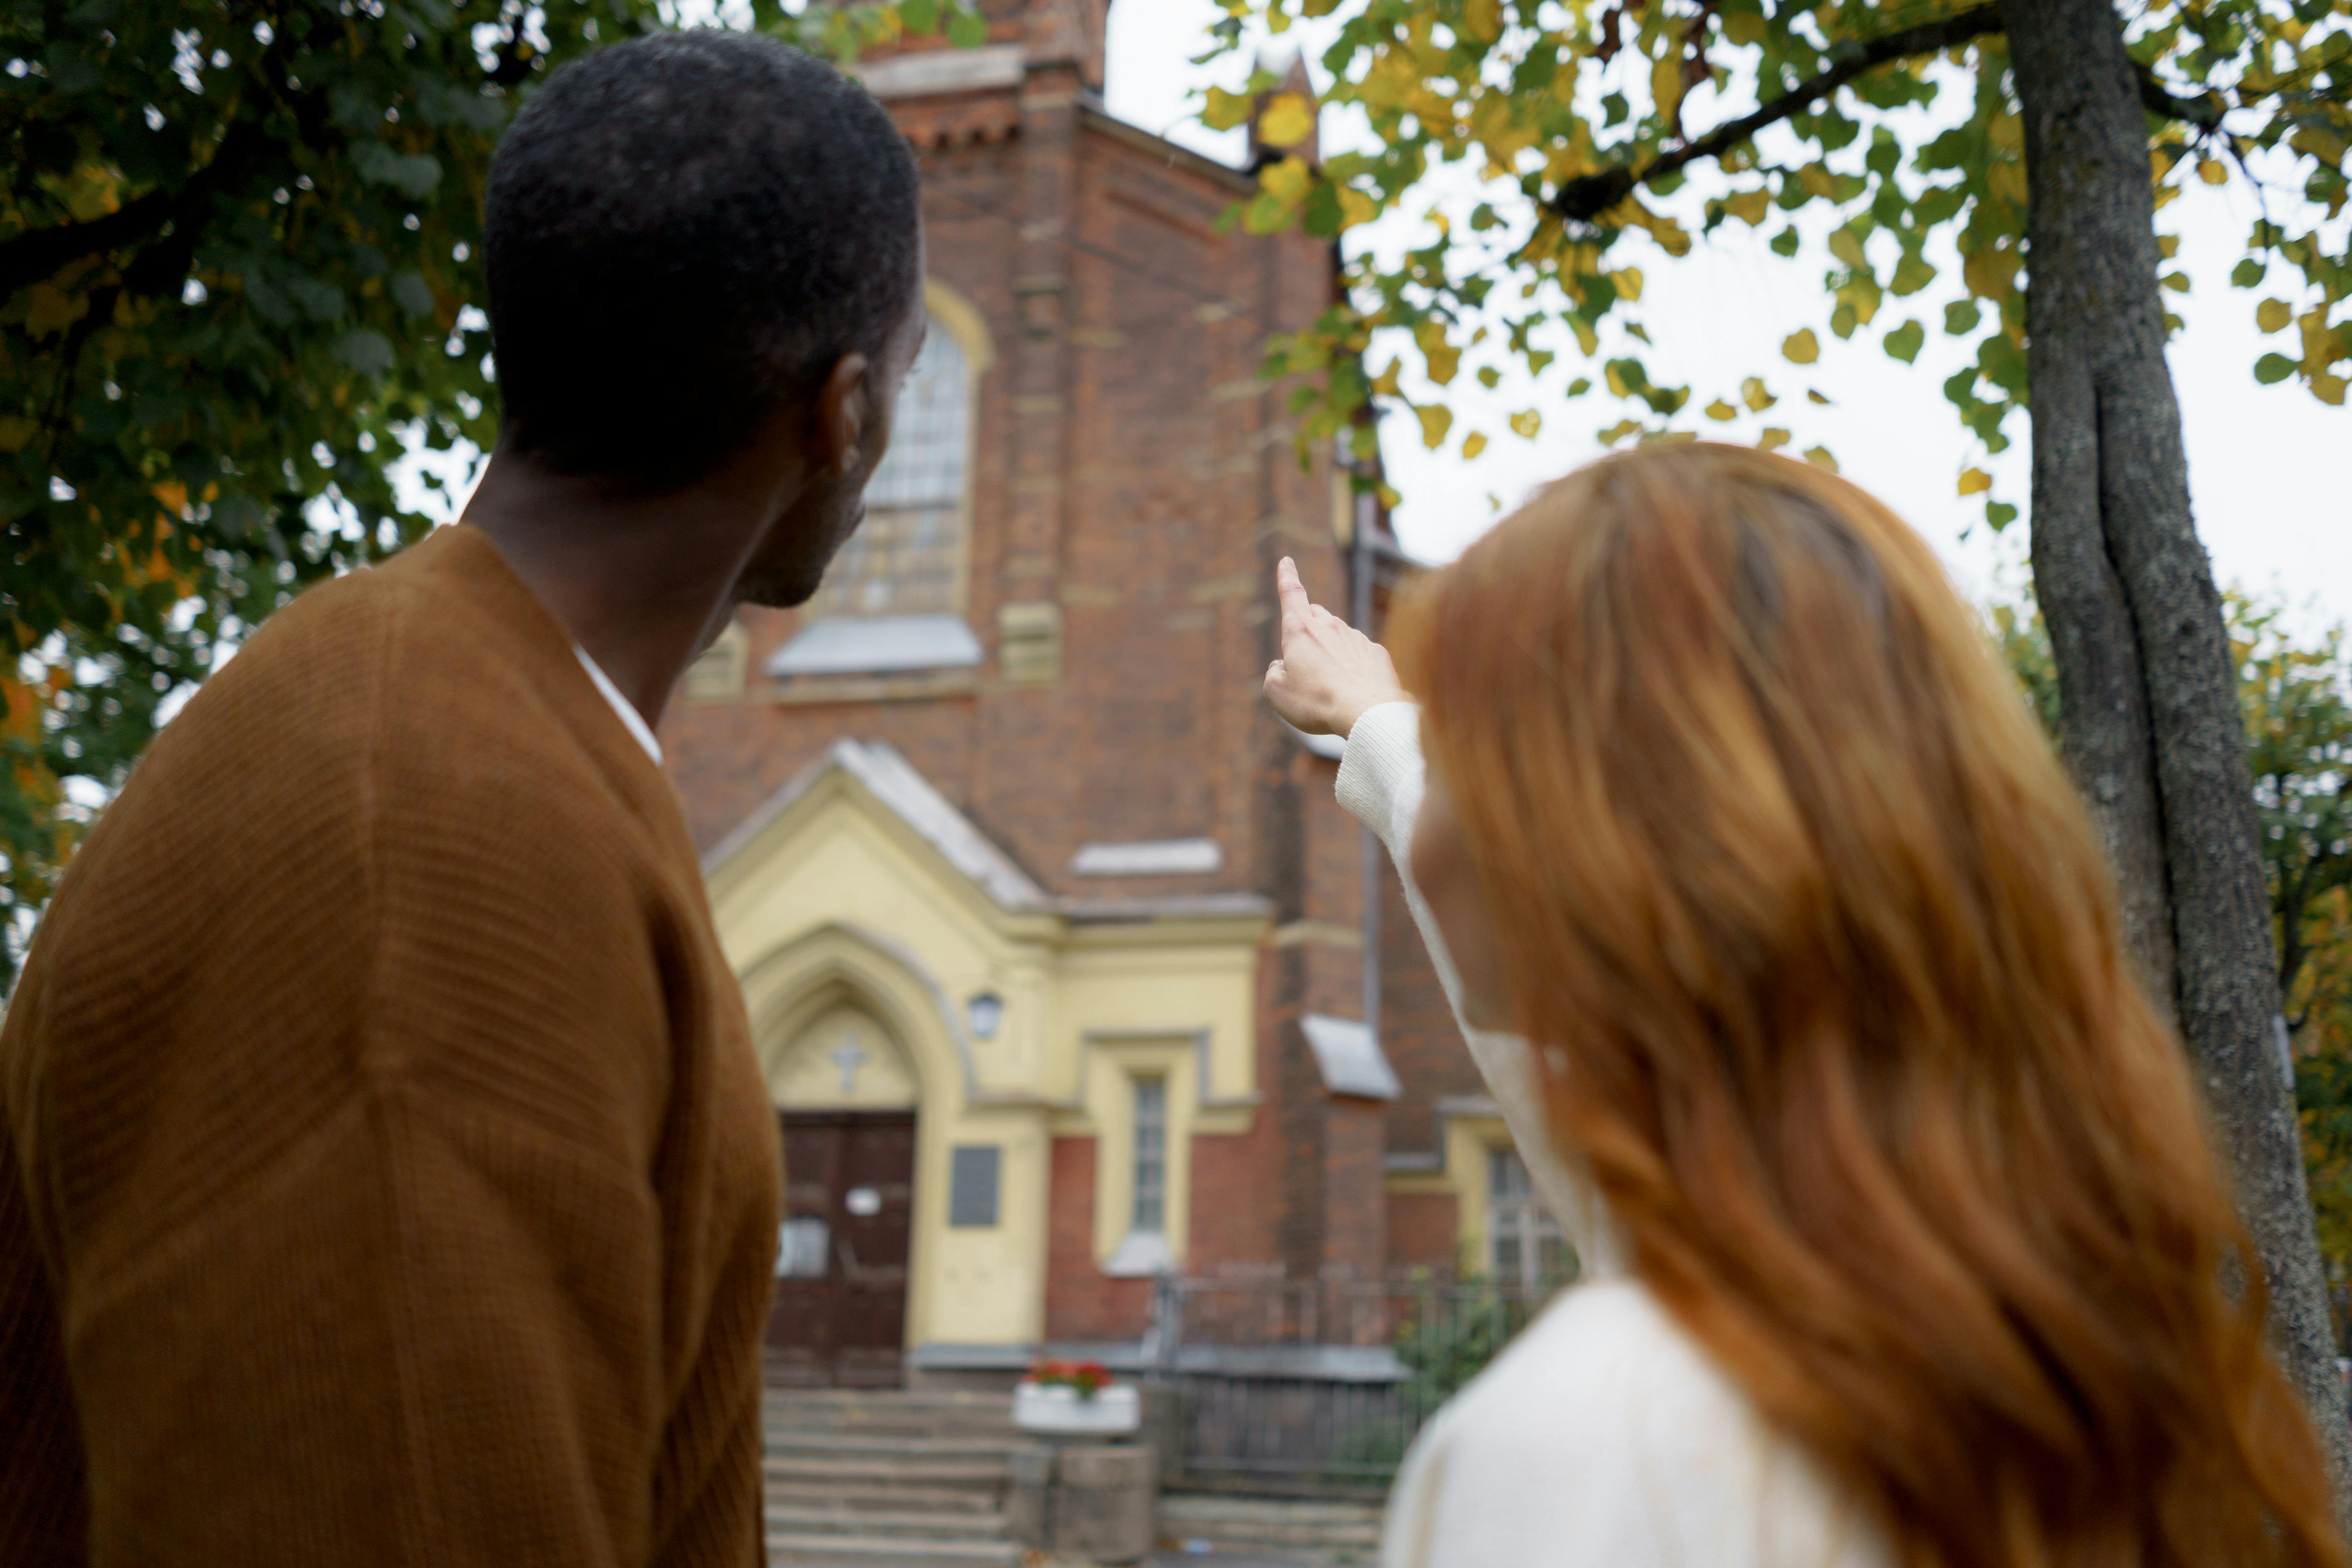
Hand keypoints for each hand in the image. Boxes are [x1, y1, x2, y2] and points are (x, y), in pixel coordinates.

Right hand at [1262, 556, 1406, 737]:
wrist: (1366, 714)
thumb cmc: (1317, 703)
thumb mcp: (1278, 694)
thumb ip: (1273, 674)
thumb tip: (1281, 666)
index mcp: (1299, 630)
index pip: (1291, 594)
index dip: (1286, 576)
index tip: (1286, 561)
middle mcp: (1329, 626)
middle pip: (1314, 615)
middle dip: (1307, 627)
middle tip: (1304, 658)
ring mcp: (1355, 637)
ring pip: (1338, 635)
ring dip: (1330, 651)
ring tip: (1329, 686)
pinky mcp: (1376, 652)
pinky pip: (1359, 653)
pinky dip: (1353, 665)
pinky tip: (1352, 688)